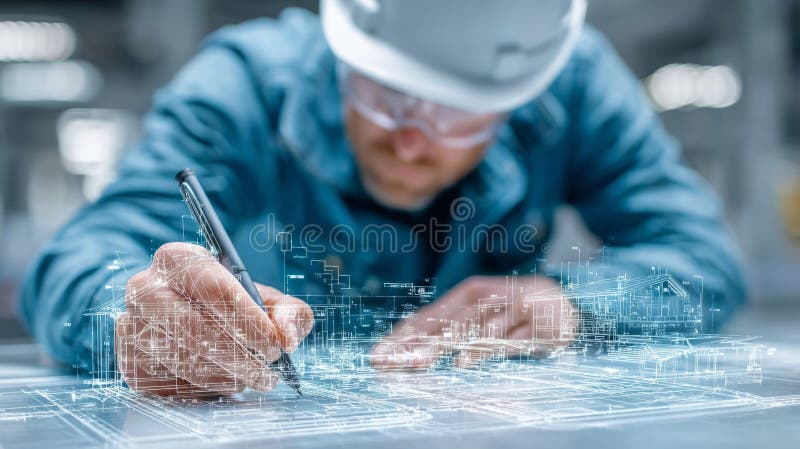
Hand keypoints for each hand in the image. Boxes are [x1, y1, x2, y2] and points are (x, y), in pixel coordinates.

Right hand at [114, 242, 312, 396]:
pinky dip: (205, 389)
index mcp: (178, 259)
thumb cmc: (235, 310)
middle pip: (195, 330)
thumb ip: (290, 313)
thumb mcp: (269, 301)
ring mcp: (130, 326)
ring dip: (226, 376)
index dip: (250, 323)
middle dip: (240, 357)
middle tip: (268, 373)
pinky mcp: (130, 363)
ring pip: (183, 361)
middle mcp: (145, 288)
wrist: (191, 323)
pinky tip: (224, 382)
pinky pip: (169, 384)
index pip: (216, 291)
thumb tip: (286, 335)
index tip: (275, 346)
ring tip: (251, 378)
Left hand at [370, 275, 576, 369]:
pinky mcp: (532, 323)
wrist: (566, 306)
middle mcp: (485, 298)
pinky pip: (504, 339)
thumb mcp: (483, 316)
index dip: (402, 337)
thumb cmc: (515, 313)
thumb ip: (453, 328)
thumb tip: (412, 342)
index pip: (428, 317)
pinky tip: (463, 362)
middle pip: (443, 322)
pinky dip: (483, 350)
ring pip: (471, 328)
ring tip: (418, 362)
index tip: (379, 355)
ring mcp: (509, 308)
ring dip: (443, 346)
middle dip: (413, 343)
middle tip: (388, 361)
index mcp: (468, 294)